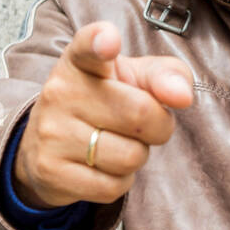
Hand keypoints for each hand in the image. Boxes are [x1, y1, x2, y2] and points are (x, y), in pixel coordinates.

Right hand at [12, 21, 194, 206]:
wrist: (48, 146)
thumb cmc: (107, 102)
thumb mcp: (136, 78)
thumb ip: (167, 76)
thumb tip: (182, 96)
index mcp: (82, 61)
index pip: (89, 46)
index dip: (101, 42)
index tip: (109, 42)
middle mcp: (61, 91)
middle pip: (141, 114)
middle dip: (158, 126)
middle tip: (142, 125)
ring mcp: (51, 132)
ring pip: (130, 157)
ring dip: (137, 156)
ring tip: (116, 143)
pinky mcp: (50, 170)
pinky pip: (113, 187)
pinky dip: (120, 181)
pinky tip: (102, 166)